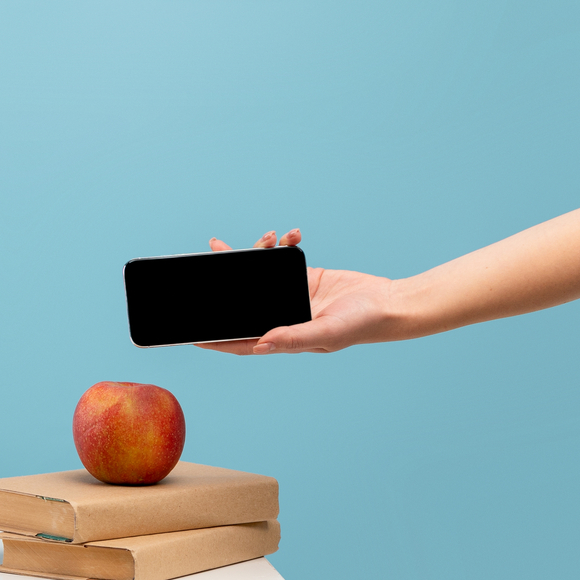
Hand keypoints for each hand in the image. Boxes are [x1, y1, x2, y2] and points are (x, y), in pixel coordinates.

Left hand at [196, 229, 403, 353]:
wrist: (389, 300)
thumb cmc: (360, 325)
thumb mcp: (326, 333)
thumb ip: (292, 338)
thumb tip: (258, 344)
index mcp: (282, 336)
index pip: (240, 340)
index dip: (214, 339)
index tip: (189, 335)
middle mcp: (281, 315)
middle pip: (241, 302)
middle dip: (222, 284)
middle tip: (203, 265)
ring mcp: (289, 294)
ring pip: (256, 276)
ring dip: (249, 256)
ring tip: (243, 240)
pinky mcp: (302, 275)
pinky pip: (280, 258)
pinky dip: (280, 245)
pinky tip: (288, 235)